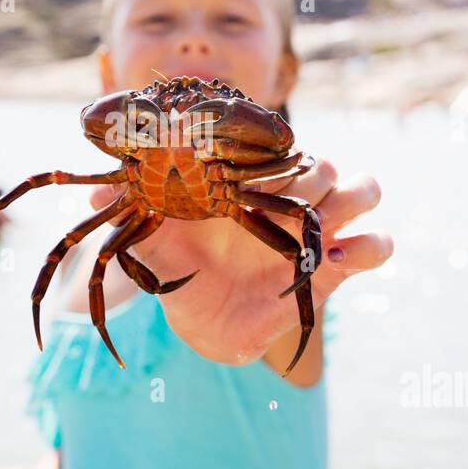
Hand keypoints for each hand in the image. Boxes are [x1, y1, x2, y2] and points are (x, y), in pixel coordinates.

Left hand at [88, 157, 392, 366]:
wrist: (205, 323)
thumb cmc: (183, 269)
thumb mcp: (155, 242)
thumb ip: (131, 217)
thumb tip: (90, 197)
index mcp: (254, 181)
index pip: (282, 145)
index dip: (270, 154)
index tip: (240, 177)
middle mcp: (293, 199)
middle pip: (327, 163)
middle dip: (305, 177)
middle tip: (270, 203)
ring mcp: (321, 231)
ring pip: (365, 189)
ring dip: (348, 199)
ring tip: (314, 226)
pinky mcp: (338, 269)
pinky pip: (377, 246)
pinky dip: (370, 246)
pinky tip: (337, 262)